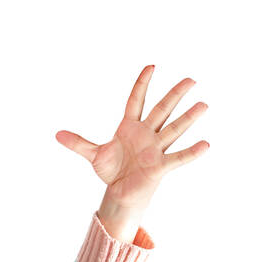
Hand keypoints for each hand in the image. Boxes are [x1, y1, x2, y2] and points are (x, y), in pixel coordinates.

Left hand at [56, 65, 209, 214]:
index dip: (142, 84)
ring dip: (188, 118)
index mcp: (130, 128)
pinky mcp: (160, 166)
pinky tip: (206, 144)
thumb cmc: (112, 171)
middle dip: (175, 95)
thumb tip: (57, 135)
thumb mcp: (94, 155)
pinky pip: (177, 157)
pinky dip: (191, 152)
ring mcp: (155, 149)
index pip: (136, 101)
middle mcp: (146, 135)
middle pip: (162, 110)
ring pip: (173, 130)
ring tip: (204, 104)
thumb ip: (78, 144)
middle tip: (191, 79)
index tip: (151, 66)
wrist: (119, 192)